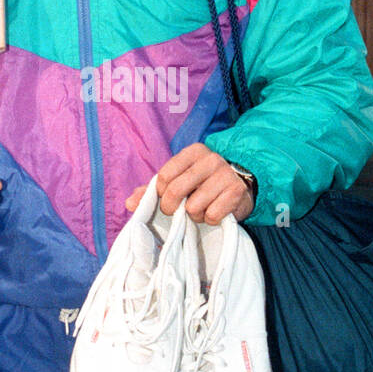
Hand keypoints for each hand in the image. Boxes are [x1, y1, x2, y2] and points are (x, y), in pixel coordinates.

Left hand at [125, 144, 253, 224]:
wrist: (242, 184)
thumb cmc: (203, 183)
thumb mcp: (178, 180)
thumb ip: (152, 190)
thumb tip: (130, 203)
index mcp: (193, 152)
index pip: (164, 175)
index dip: (161, 193)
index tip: (166, 198)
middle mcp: (210, 159)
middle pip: (176, 191)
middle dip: (172, 207)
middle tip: (177, 211)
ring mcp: (225, 175)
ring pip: (194, 206)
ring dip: (195, 214)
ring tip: (201, 208)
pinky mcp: (236, 192)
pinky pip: (212, 215)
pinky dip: (210, 219)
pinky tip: (215, 212)